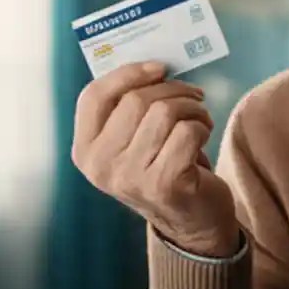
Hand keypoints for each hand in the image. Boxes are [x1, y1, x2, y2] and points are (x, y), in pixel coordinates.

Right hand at [72, 61, 239, 257]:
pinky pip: (188, 132)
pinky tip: (203, 138)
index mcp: (85, 151)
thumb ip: (131, 107)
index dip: (127, 73)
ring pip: (165, 112)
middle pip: (137, 100)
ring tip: (200, 119)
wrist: (192, 224)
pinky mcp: (165, 185)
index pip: (94, 96)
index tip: (158, 67)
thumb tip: (155, 65)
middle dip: (173, 90)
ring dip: (193, 108)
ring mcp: (130, 178)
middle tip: (193, 95)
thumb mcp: (135, 141)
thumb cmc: (163, 168)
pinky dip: (202, 127)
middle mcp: (101, 166)